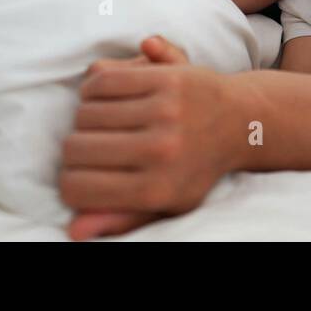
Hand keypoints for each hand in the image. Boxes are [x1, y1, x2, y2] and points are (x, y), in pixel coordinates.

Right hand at [60, 35, 238, 240]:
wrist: (241, 123)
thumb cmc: (195, 169)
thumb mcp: (165, 204)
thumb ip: (120, 218)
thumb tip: (73, 231)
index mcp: (156, 189)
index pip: (77, 188)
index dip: (68, 183)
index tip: (78, 176)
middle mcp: (160, 151)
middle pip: (74, 148)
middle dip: (73, 150)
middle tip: (89, 147)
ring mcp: (165, 111)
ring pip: (84, 112)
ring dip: (84, 117)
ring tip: (101, 122)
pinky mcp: (166, 79)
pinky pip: (101, 80)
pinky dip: (93, 88)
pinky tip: (105, 98)